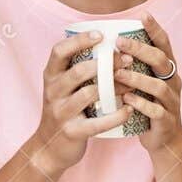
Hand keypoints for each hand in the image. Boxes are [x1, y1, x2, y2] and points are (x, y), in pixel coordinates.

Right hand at [26, 32, 131, 176]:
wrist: (50, 147)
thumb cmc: (64, 110)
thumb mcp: (62, 87)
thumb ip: (76, 68)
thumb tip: (106, 44)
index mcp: (50, 76)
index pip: (59, 51)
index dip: (79, 40)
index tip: (101, 34)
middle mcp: (52, 91)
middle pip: (78, 71)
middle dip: (105, 63)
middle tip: (126, 59)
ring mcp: (61, 112)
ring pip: (89, 93)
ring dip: (114, 87)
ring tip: (132, 84)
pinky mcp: (72, 131)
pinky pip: (97, 123)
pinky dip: (116, 116)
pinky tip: (129, 110)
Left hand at [114, 11, 181, 158]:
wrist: (164, 140)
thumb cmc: (147, 105)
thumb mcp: (143, 82)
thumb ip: (132, 64)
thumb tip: (106, 42)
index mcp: (166, 70)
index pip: (164, 44)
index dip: (155, 29)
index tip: (142, 15)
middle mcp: (172, 82)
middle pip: (161, 60)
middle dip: (141, 49)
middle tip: (120, 42)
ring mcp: (172, 102)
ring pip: (159, 86)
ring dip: (138, 78)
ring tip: (118, 73)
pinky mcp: (167, 121)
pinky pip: (156, 111)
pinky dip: (142, 104)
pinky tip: (127, 99)